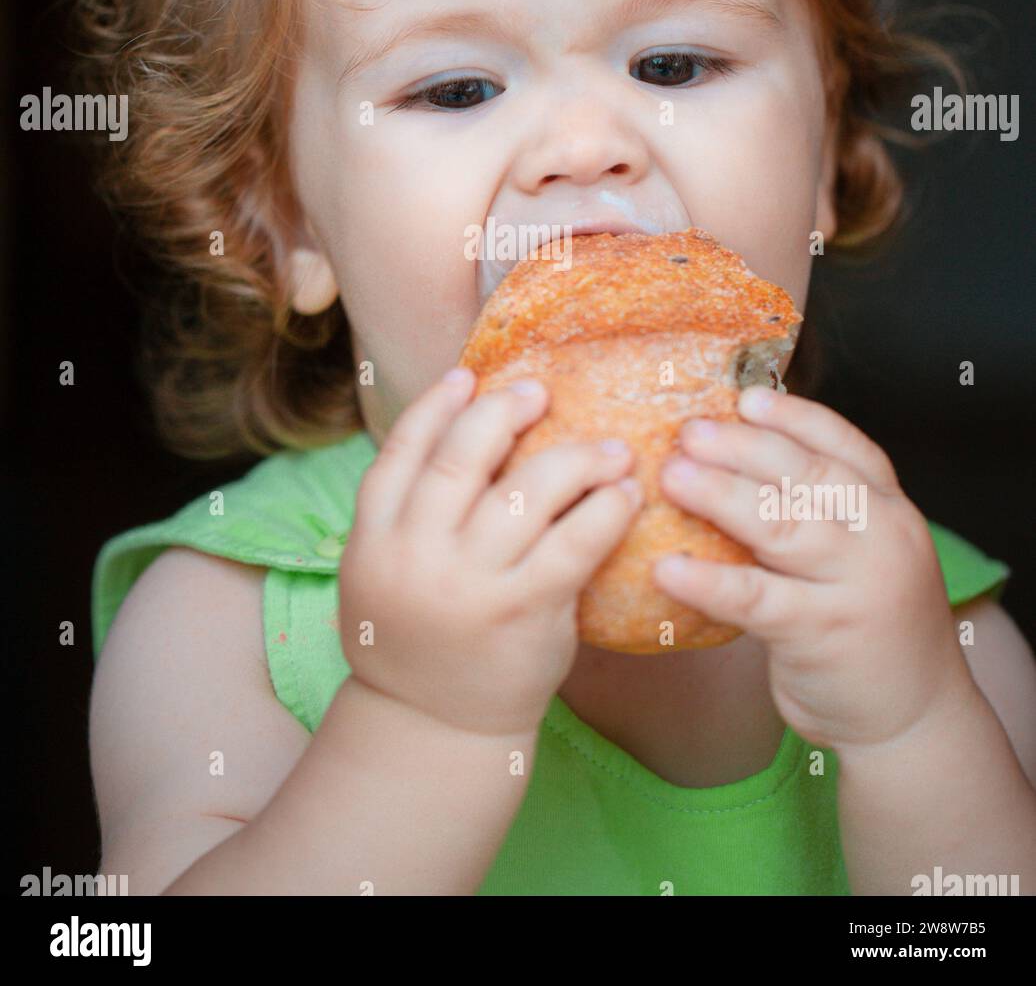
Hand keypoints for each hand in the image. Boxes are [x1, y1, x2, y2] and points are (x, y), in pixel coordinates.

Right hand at [339, 368, 641, 737]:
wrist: (434, 727)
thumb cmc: (420, 637)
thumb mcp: (383, 572)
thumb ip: (411, 514)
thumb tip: (465, 430)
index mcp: (373, 538)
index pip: (401, 451)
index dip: (434, 406)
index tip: (467, 376)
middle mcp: (415, 555)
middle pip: (462, 458)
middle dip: (503, 413)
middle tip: (540, 392)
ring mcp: (469, 584)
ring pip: (526, 492)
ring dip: (575, 457)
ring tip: (609, 448)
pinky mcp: (523, 611)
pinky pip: (573, 544)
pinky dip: (604, 511)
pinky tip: (624, 495)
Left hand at [652, 387, 972, 752]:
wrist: (911, 716)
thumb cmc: (865, 623)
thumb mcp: (861, 553)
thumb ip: (817, 509)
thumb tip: (731, 455)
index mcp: (887, 509)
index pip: (843, 445)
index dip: (793, 417)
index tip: (744, 396)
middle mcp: (880, 538)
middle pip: (806, 476)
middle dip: (742, 447)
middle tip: (688, 432)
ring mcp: (855, 586)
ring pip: (781, 526)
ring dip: (720, 495)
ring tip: (671, 476)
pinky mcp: (822, 634)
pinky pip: (756, 599)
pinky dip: (709, 582)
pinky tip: (668, 568)